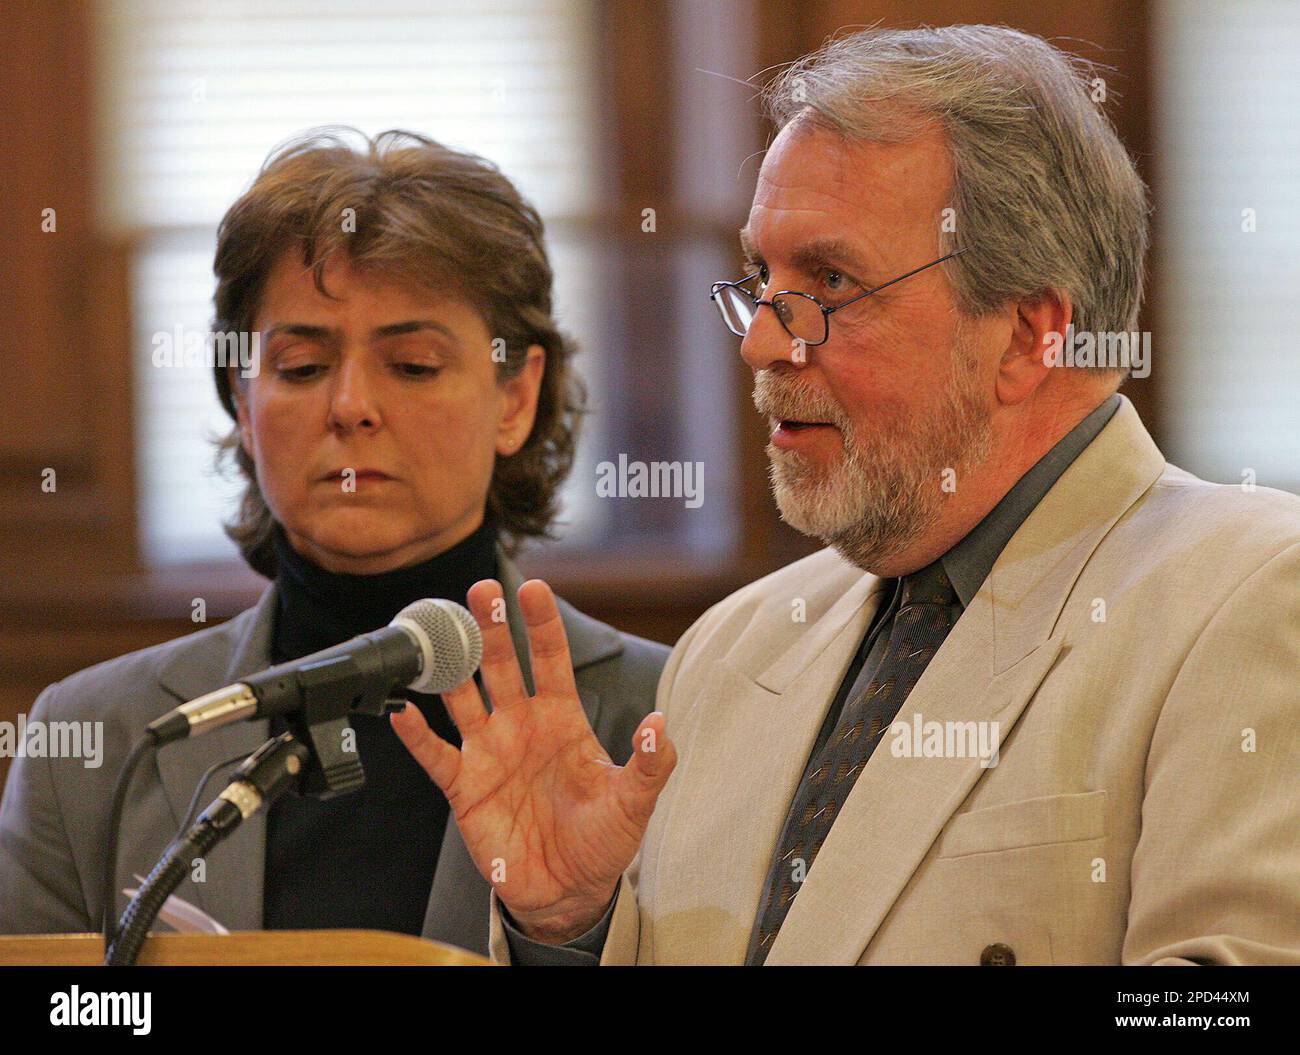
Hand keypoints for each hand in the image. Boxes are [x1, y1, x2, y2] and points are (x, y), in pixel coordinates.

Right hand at [392, 578, 675, 942]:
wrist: (569, 890)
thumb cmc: (603, 840)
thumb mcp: (634, 802)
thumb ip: (651, 764)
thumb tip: (659, 723)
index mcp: (562, 718)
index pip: (549, 659)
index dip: (541, 624)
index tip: (534, 589)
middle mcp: (521, 725)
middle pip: (501, 665)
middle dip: (491, 627)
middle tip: (482, 589)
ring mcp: (489, 752)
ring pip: (464, 697)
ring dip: (451, 666)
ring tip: (437, 634)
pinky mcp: (465, 787)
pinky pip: (435, 755)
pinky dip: (417, 735)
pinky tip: (403, 710)